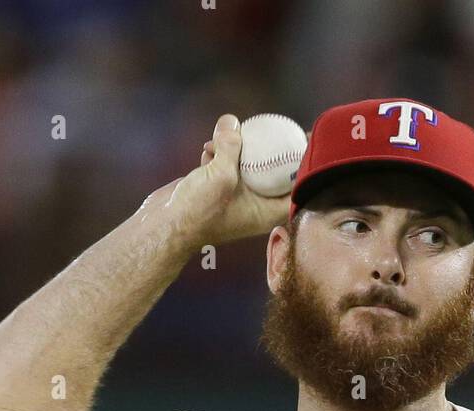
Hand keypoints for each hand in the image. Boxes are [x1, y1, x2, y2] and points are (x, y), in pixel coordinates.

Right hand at [140, 114, 292, 252]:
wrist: (165, 226)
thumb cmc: (197, 212)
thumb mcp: (220, 175)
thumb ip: (231, 147)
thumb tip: (232, 121)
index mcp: (265, 212)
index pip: (294, 186)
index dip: (304, 163)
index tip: (308, 139)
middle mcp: (254, 205)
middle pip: (273, 172)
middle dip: (274, 149)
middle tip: (280, 124)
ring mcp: (235, 196)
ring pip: (246, 163)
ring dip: (237, 146)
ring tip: (228, 134)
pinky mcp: (216, 187)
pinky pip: (225, 162)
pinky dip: (218, 152)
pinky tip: (207, 147)